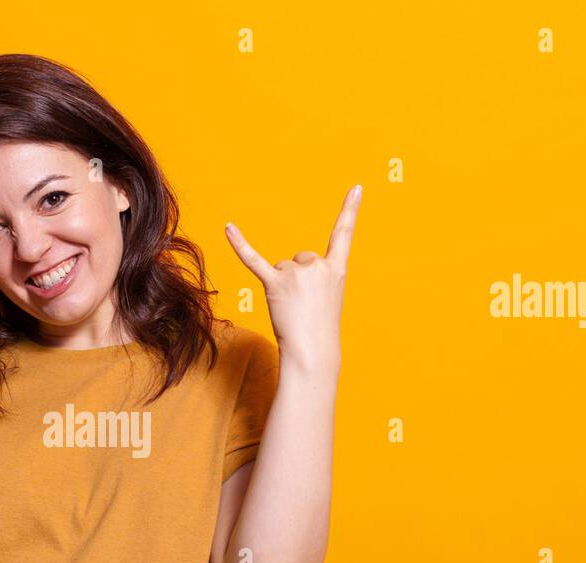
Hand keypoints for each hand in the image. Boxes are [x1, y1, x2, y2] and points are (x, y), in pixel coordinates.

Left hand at [225, 184, 360, 372]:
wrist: (312, 351)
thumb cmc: (318, 331)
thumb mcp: (328, 300)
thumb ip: (315, 279)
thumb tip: (288, 272)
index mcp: (337, 270)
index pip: (344, 235)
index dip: (351, 209)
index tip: (357, 187)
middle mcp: (318, 265)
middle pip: (299, 260)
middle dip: (297, 281)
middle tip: (303, 306)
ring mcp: (296, 273)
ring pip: (281, 268)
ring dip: (281, 288)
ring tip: (291, 309)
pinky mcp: (275, 283)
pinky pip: (253, 259)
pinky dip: (239, 244)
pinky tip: (228, 227)